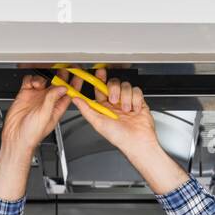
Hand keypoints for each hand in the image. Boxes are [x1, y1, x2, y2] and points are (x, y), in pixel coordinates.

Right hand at [0, 74, 71, 199]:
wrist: (16, 138)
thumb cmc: (32, 134)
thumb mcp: (45, 116)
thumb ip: (52, 100)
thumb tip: (62, 87)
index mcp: (56, 107)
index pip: (69, 93)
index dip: (74, 83)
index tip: (78, 74)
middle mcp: (47, 101)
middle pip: (57, 83)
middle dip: (60, 74)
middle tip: (61, 67)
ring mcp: (36, 97)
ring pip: (43, 80)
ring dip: (42, 78)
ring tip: (38, 83)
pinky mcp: (25, 95)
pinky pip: (29, 81)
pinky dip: (30, 79)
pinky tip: (30, 84)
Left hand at [69, 68, 187, 194]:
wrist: (137, 141)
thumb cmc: (118, 137)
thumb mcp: (98, 123)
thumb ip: (86, 109)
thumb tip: (75, 100)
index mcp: (104, 107)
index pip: (99, 88)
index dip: (99, 79)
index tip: (99, 73)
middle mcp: (115, 103)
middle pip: (113, 83)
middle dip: (114, 89)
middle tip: (114, 100)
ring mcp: (127, 101)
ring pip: (126, 86)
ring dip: (126, 97)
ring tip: (127, 110)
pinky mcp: (138, 101)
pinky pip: (137, 91)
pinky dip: (136, 99)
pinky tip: (135, 109)